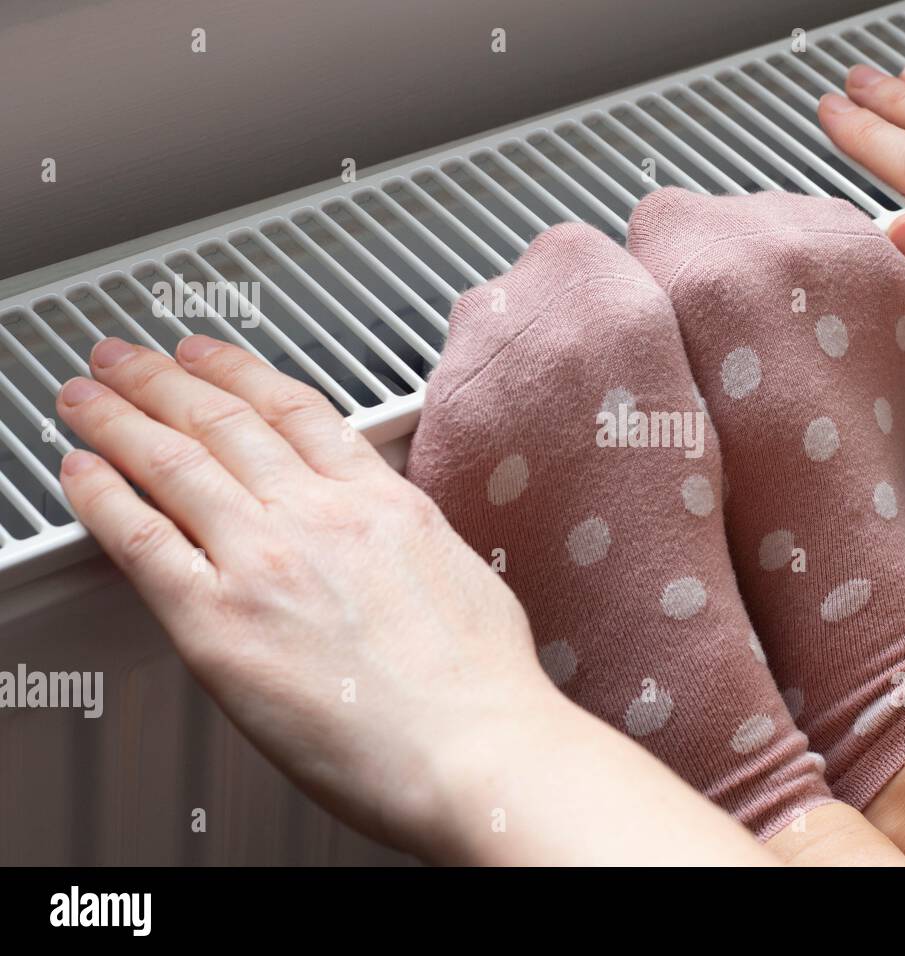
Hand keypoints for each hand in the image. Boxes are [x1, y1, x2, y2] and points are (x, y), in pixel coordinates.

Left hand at [56, 335, 771, 864]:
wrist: (475, 747)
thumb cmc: (484, 686)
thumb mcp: (463, 575)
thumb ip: (407, 543)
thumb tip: (386, 540)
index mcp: (386, 503)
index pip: (297, 411)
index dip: (242, 372)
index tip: (212, 357)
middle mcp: (322, 514)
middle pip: (226, 419)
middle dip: (166, 378)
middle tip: (129, 356)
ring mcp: (267, 559)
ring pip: (176, 460)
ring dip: (120, 416)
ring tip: (87, 394)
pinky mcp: (219, 621)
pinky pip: (141, 539)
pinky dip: (102, 496)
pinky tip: (80, 471)